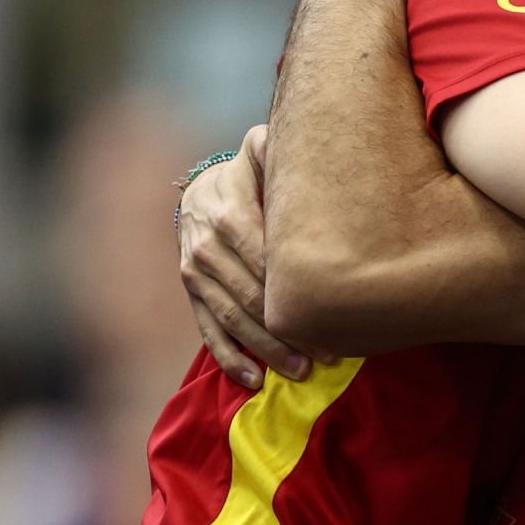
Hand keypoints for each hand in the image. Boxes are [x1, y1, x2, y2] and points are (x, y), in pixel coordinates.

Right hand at [178, 126, 312, 389]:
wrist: (201, 188)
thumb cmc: (249, 173)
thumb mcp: (260, 151)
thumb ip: (277, 149)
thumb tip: (302, 144)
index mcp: (230, 215)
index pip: (266, 261)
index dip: (296, 291)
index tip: (332, 316)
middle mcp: (208, 248)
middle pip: (253, 296)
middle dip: (290, 328)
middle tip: (330, 353)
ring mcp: (197, 274)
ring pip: (233, 319)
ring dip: (267, 349)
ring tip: (302, 371)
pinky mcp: (192, 294)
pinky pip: (209, 331)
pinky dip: (229, 358)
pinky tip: (254, 380)